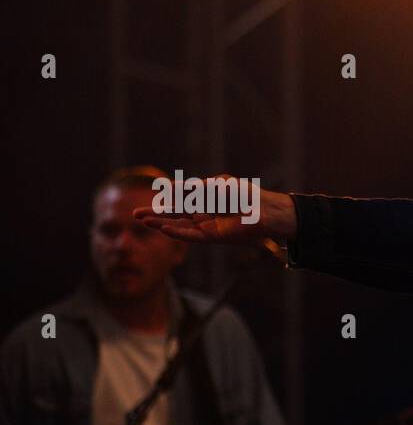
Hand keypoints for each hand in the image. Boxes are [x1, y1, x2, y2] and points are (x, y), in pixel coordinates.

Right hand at [132, 176, 297, 245]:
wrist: (265, 210)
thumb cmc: (246, 196)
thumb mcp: (218, 187)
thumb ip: (196, 188)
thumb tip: (173, 187)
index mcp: (204, 202)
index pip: (179, 201)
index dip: (165, 199)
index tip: (152, 195)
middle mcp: (202, 216)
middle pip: (173, 216)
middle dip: (155, 215)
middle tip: (134, 215)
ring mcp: (206, 227)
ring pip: (179, 227)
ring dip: (161, 224)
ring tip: (144, 221)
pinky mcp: (213, 237)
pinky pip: (191, 236)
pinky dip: (177, 232)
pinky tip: (164, 229)